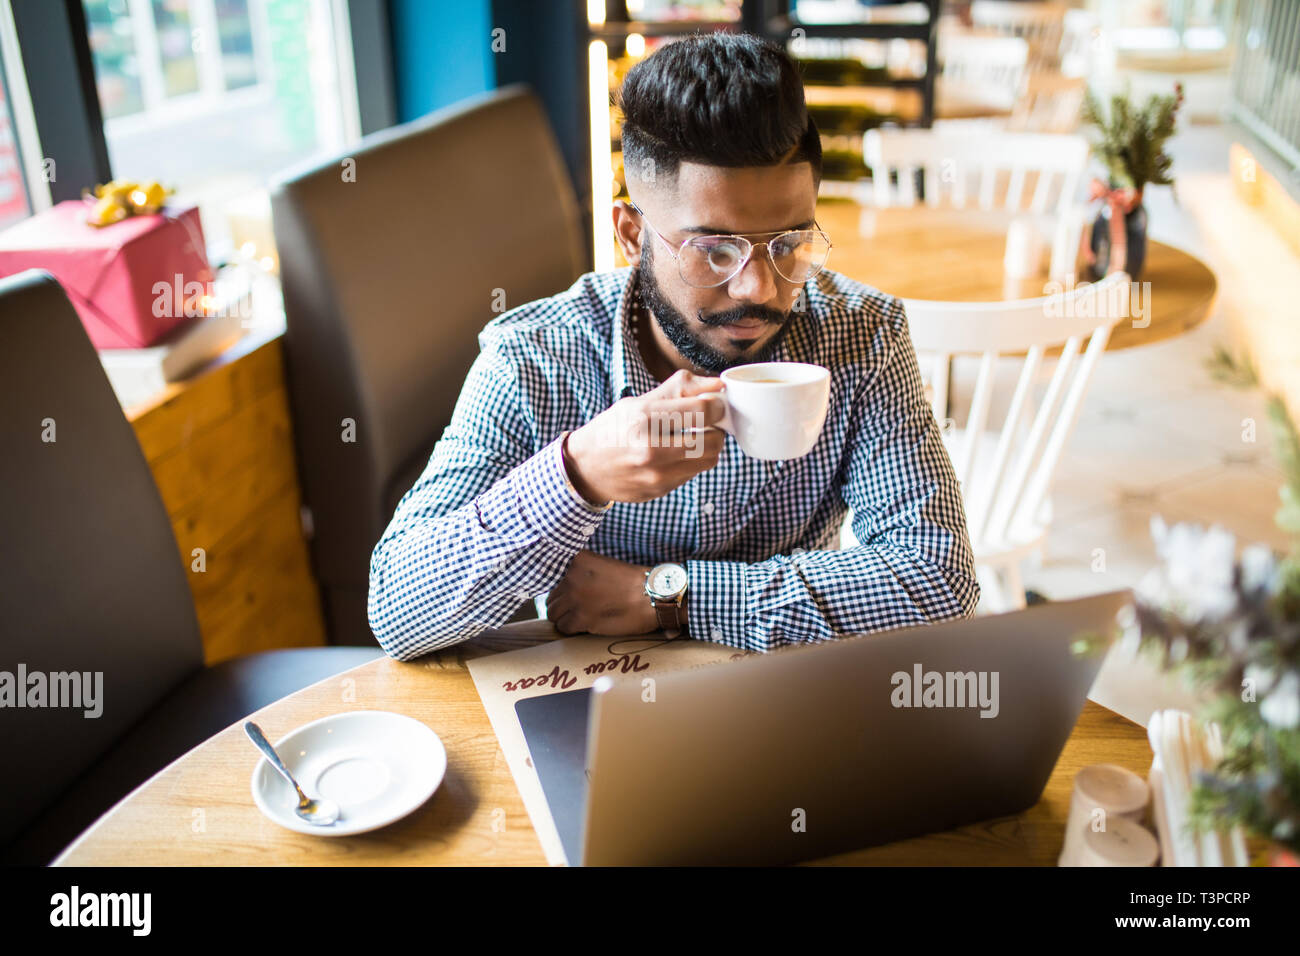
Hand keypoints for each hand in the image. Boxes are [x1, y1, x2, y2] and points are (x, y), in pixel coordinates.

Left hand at [546, 550, 660, 635]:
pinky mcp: (581, 618)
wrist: (653, 596)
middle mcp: (572, 577)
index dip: (563, 587)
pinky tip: (585, 625)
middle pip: (552, 597)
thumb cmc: (633, 582)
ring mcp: (575, 598)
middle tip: (579, 608)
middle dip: (563, 604)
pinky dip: (572, 628)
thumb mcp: (604, 565)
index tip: (571, 592)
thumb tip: (564, 587)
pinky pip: (563, 627)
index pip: (554, 576)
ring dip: (565, 617)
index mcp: (578, 560)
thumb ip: (582, 573)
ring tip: (582, 617)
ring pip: (553, 613)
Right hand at [563, 369, 725, 504]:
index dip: (718, 405)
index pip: (703, 409)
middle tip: (709, 423)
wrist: (585, 468)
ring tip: (697, 437)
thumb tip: (718, 384)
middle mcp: (651, 447)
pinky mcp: (661, 489)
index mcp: (644, 417)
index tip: (715, 404)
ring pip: (710, 459)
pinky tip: (680, 454)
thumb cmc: (613, 429)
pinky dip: (694, 462)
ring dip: (711, 446)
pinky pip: (694, 473)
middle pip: (713, 438)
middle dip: (717, 428)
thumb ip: (679, 389)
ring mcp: (656, 473)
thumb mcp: (638, 401)